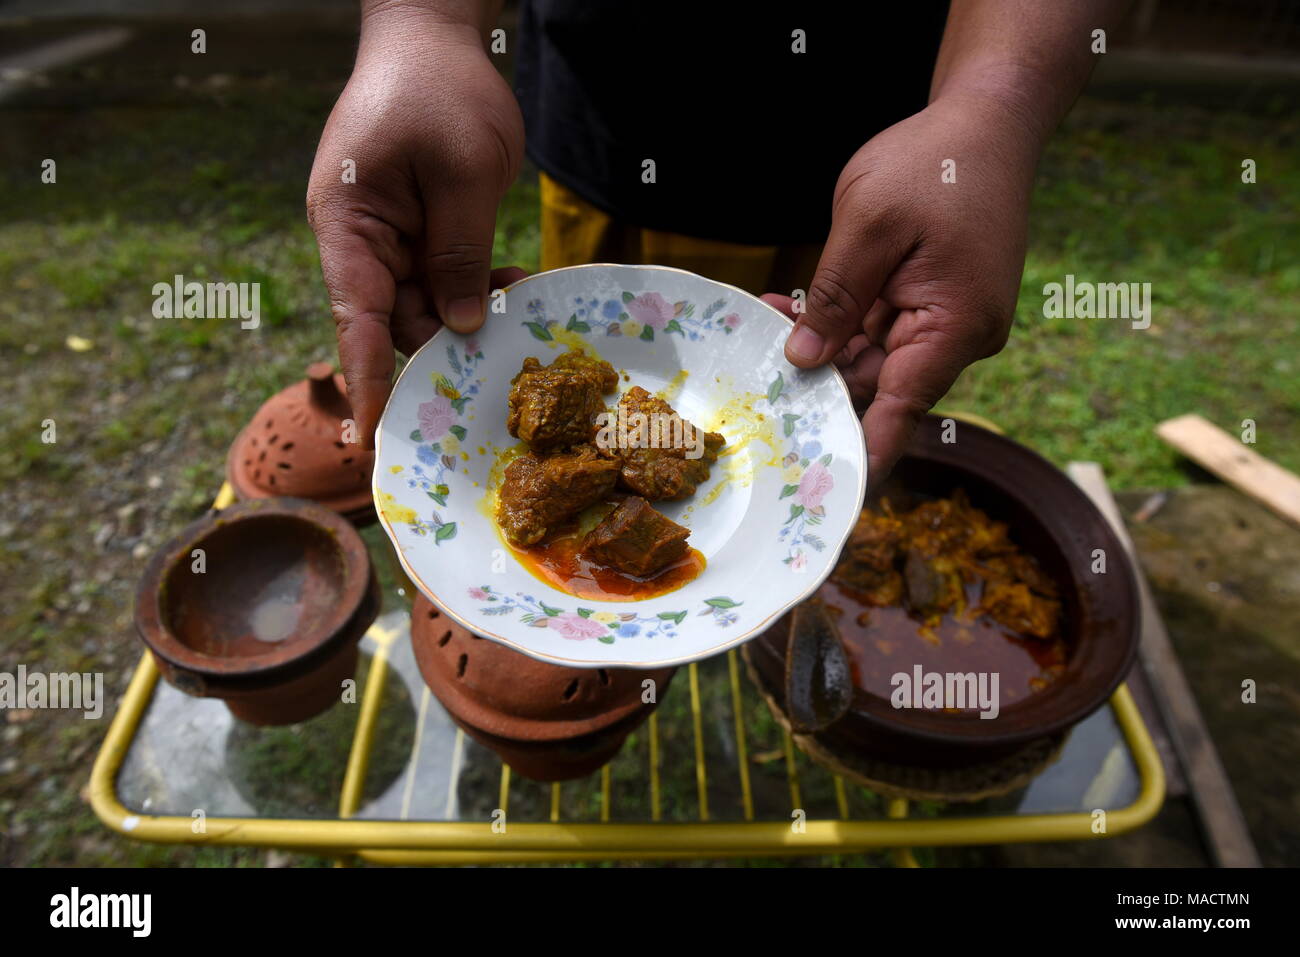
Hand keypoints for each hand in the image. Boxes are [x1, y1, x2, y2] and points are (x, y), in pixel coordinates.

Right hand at [306, 8, 524, 446]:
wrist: (431, 36)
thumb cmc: (438, 91)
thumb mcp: (461, 172)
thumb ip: (459, 253)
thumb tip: (460, 326)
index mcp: (349, 228)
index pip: (358, 321)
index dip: (370, 381)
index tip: (376, 437)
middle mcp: (361, 244)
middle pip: (396, 324)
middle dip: (445, 351)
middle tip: (502, 371)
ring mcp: (389, 240)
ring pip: (426, 307)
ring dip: (471, 317)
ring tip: (521, 311)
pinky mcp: (419, 234)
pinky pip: (445, 280)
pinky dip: (478, 289)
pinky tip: (517, 286)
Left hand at [774, 90, 1038, 486]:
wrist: (989, 120)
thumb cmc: (937, 163)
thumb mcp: (870, 225)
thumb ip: (835, 298)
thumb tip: (803, 361)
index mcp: (954, 327)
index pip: (901, 410)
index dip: (862, 451)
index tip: (825, 490)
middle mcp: (958, 335)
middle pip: (878, 384)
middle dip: (818, 377)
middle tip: (757, 367)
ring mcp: (948, 320)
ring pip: (871, 355)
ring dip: (822, 342)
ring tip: (767, 316)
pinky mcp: (934, 302)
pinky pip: (879, 327)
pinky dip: (841, 318)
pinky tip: (794, 304)